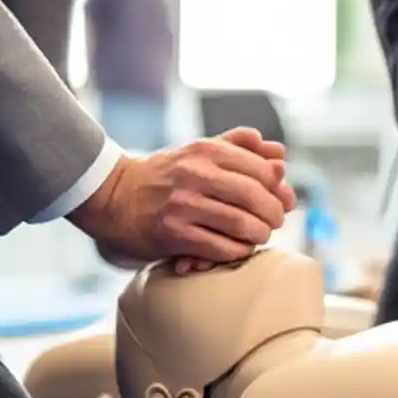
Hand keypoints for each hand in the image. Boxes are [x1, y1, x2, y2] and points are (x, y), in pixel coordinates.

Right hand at [71, 127, 295, 266]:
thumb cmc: (168, 175)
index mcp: (208, 151)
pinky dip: (238, 251)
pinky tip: (238, 248)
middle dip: (273, 214)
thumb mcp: (200, 151)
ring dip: (259, 235)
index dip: (279, 189)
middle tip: (274, 222)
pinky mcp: (174, 234)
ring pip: (243, 224)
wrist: (117, 197)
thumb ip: (240, 146)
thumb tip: (280, 154)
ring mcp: (184, 204)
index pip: (263, 170)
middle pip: (257, 197)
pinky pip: (222, 247)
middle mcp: (196, 174)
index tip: (281, 199)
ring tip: (259, 235)